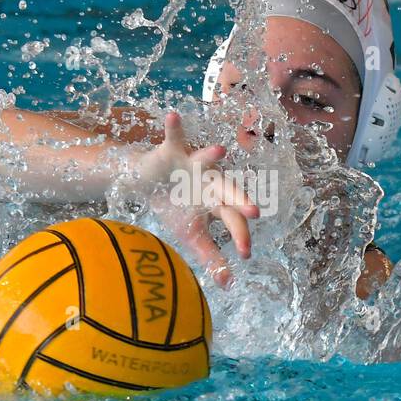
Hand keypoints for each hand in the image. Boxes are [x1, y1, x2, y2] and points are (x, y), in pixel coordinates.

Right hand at [134, 112, 259, 286]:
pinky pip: (174, 135)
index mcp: (218, 203)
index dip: (240, 236)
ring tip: (220, 150)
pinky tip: (173, 116)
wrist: (146, 184)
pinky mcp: (173, 150)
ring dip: (211, 155)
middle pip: (229, 190)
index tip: (246, 254)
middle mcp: (212, 181)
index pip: (233, 220)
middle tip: (254, 209)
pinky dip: (174, 126)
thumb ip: (211, 257)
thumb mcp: (192, 235)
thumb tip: (229, 285)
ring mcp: (194, 163)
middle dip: (240, 198)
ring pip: (206, 160)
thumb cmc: (176, 208)